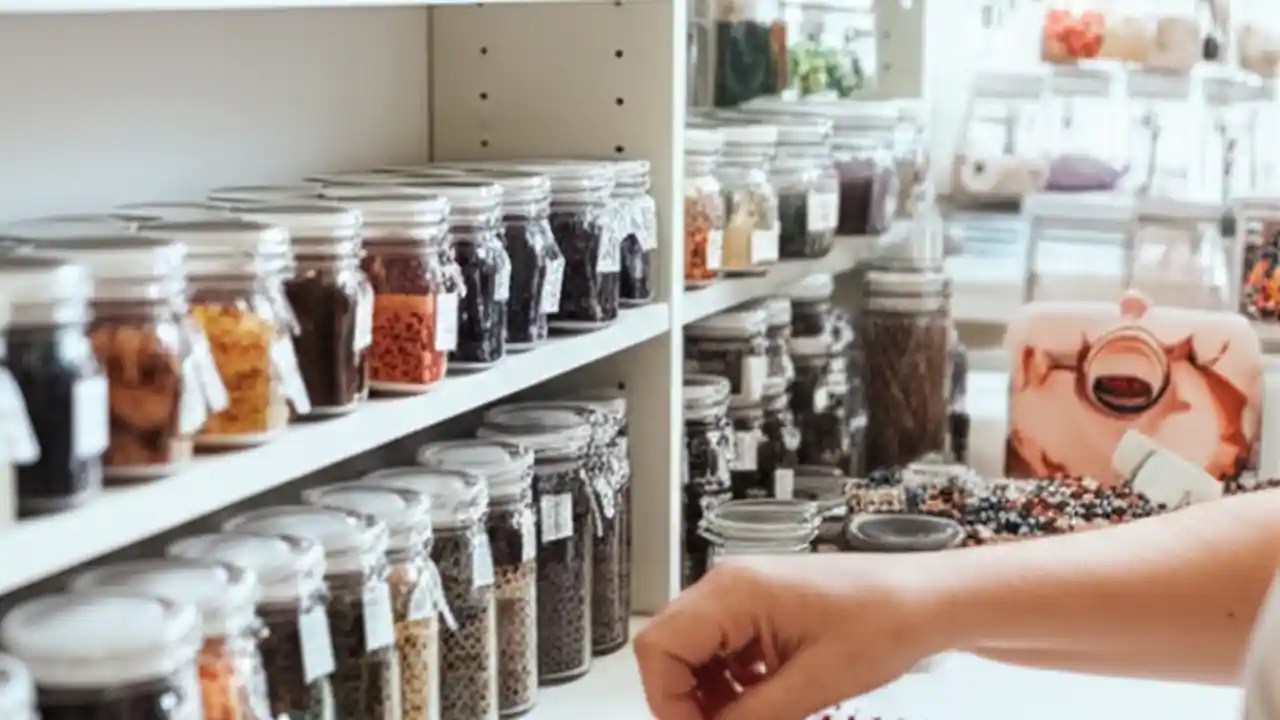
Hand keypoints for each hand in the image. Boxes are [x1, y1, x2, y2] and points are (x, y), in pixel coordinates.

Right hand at [633, 554, 943, 719]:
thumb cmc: (883, 623)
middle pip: (669, 649)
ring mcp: (742, 594)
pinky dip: (729, 683)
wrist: (926, 599)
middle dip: (685, 700)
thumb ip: (751, 718)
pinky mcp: (759, 608)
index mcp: (733, 593)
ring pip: (692, 653)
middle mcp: (727, 585)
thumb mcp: (815, 686)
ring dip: (707, 695)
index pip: (659, 648)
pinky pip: (720, 650)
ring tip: (749, 718)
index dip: (668, 703)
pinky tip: (764, 701)